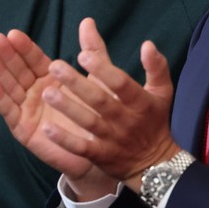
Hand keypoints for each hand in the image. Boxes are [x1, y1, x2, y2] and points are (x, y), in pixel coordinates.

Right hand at [0, 28, 108, 190]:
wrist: (103, 150)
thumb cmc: (98, 115)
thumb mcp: (98, 79)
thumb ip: (93, 51)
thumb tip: (88, 20)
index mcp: (50, 79)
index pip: (34, 60)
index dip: (24, 47)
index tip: (13, 33)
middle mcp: (35, 92)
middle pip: (18, 70)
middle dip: (6, 55)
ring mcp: (27, 110)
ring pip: (10, 87)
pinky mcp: (23, 129)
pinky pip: (9, 110)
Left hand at [38, 18, 179, 187]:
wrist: (156, 163)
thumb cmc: (155, 119)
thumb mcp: (162, 92)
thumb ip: (155, 66)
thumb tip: (147, 44)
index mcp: (141, 102)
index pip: (121, 84)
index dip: (103, 70)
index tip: (82, 55)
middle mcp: (126, 120)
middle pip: (100, 101)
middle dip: (77, 84)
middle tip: (55, 66)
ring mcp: (112, 140)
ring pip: (88, 122)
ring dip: (67, 108)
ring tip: (47, 93)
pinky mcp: (101, 156)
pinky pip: (81, 148)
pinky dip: (64, 139)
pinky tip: (46, 128)